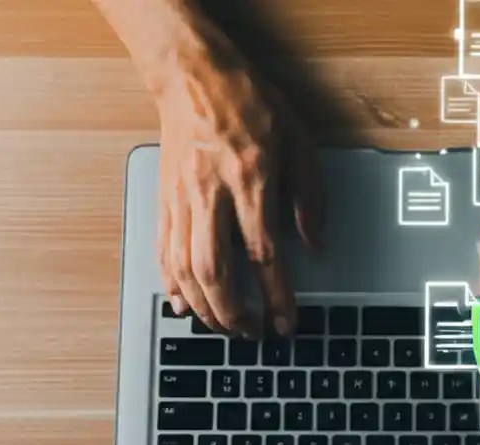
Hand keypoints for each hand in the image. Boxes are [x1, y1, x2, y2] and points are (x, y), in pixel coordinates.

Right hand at [148, 8, 322, 335]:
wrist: (194, 76)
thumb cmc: (249, 104)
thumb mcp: (299, 141)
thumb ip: (310, 196)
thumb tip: (315, 244)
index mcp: (250, 182)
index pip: (264, 255)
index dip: (277, 296)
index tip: (286, 323)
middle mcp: (211, 196)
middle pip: (215, 271)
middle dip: (232, 313)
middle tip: (251, 333)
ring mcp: (182, 200)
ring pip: (184, 268)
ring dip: (203, 307)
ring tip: (222, 326)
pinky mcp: (164, 200)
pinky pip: (164, 251)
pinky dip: (172, 283)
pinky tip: (182, 303)